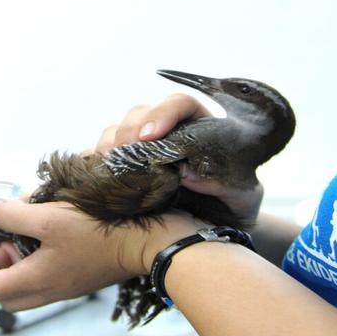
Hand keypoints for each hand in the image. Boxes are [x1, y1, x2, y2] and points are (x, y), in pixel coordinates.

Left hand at [0, 198, 204, 311]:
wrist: (144, 243)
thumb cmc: (99, 231)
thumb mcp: (49, 216)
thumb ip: (13, 214)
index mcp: (34, 281)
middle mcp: (46, 292)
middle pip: (1, 294)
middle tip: (5, 241)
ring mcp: (61, 289)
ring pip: (22, 287)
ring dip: (16, 264)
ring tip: (27, 236)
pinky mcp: (75, 281)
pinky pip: (43, 279)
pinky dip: (35, 261)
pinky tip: (49, 236)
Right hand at [96, 94, 264, 224]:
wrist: (221, 231)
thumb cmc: (237, 206)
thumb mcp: (243, 197)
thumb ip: (224, 184)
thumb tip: (189, 174)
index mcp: (201, 126)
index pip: (179, 104)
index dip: (162, 114)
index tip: (149, 136)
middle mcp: (169, 131)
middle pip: (140, 114)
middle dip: (129, 132)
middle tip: (123, 157)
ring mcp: (144, 148)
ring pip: (116, 132)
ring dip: (109, 148)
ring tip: (108, 170)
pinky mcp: (126, 167)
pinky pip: (101, 156)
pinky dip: (94, 164)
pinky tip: (93, 177)